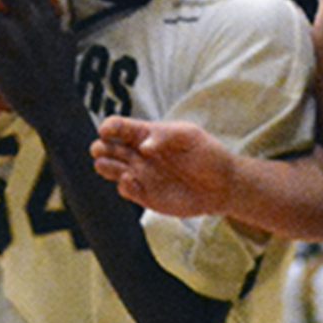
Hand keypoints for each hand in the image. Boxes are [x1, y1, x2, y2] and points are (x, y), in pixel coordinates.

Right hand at [92, 116, 235, 216]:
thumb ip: (165, 136)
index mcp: (146, 134)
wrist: (222, 185)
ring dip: (105, 166)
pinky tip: (130, 181)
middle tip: (103, 150)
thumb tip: (143, 146)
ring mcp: (141, 174)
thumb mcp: (190, 136)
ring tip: (115, 167)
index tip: (107, 131)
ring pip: (109, 169)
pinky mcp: (145, 195)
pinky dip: (123, 186)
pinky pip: (125, 190)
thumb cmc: (207, 154)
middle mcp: (139, 154)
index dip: (108, 127)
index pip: (118, 127)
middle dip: (100, 148)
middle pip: (107, 148)